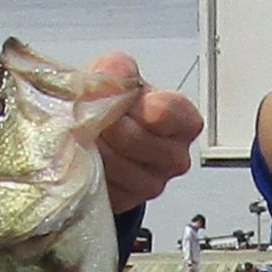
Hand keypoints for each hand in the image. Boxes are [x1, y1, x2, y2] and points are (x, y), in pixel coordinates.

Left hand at [86, 53, 202, 210]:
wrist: (95, 132)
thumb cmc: (114, 103)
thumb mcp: (116, 72)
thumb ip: (117, 70)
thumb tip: (110, 81)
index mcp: (184, 121)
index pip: (166, 112)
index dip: (134, 105)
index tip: (118, 102)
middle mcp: (176, 157)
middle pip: (136, 140)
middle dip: (107, 126)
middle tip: (92, 118)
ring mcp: (154, 184)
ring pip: (118, 166)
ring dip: (94, 147)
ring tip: (88, 135)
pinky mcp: (128, 201)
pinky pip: (105, 186)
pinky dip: (89, 170)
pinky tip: (88, 157)